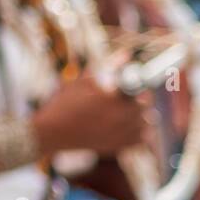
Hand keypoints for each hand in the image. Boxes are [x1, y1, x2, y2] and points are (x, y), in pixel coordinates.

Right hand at [32, 74, 147, 155]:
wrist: (52, 132)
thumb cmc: (64, 104)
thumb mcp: (82, 81)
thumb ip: (109, 67)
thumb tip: (126, 53)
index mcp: (113, 99)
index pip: (142, 90)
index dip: (140, 86)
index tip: (134, 84)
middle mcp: (121, 117)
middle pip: (145, 107)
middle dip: (139, 100)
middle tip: (128, 97)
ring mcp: (121, 134)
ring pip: (146, 123)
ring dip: (141, 116)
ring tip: (128, 111)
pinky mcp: (118, 146)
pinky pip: (141, 139)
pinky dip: (140, 132)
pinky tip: (128, 126)